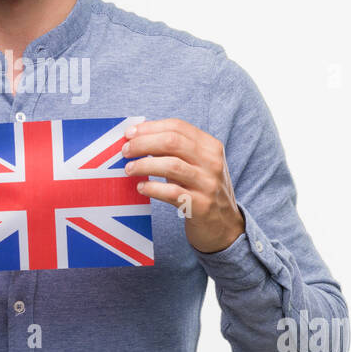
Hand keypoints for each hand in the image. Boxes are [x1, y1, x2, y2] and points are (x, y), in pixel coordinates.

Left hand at [122, 118, 245, 253]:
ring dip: (145, 165)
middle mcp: (212, 162)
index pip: (177, 126)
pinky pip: (172, 192)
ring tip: (129, 169)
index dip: (150, 128)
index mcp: (210, 146)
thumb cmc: (201, 189)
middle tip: (126, 150)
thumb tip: (138, 136)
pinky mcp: (201, 206)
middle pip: (173, 142)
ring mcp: (208, 184)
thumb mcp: (196, 164)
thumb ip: (174, 150)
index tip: (130, 133)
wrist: (224, 225)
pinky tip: (141, 187)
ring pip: (172, 165)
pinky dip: (153, 188)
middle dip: (144, 143)